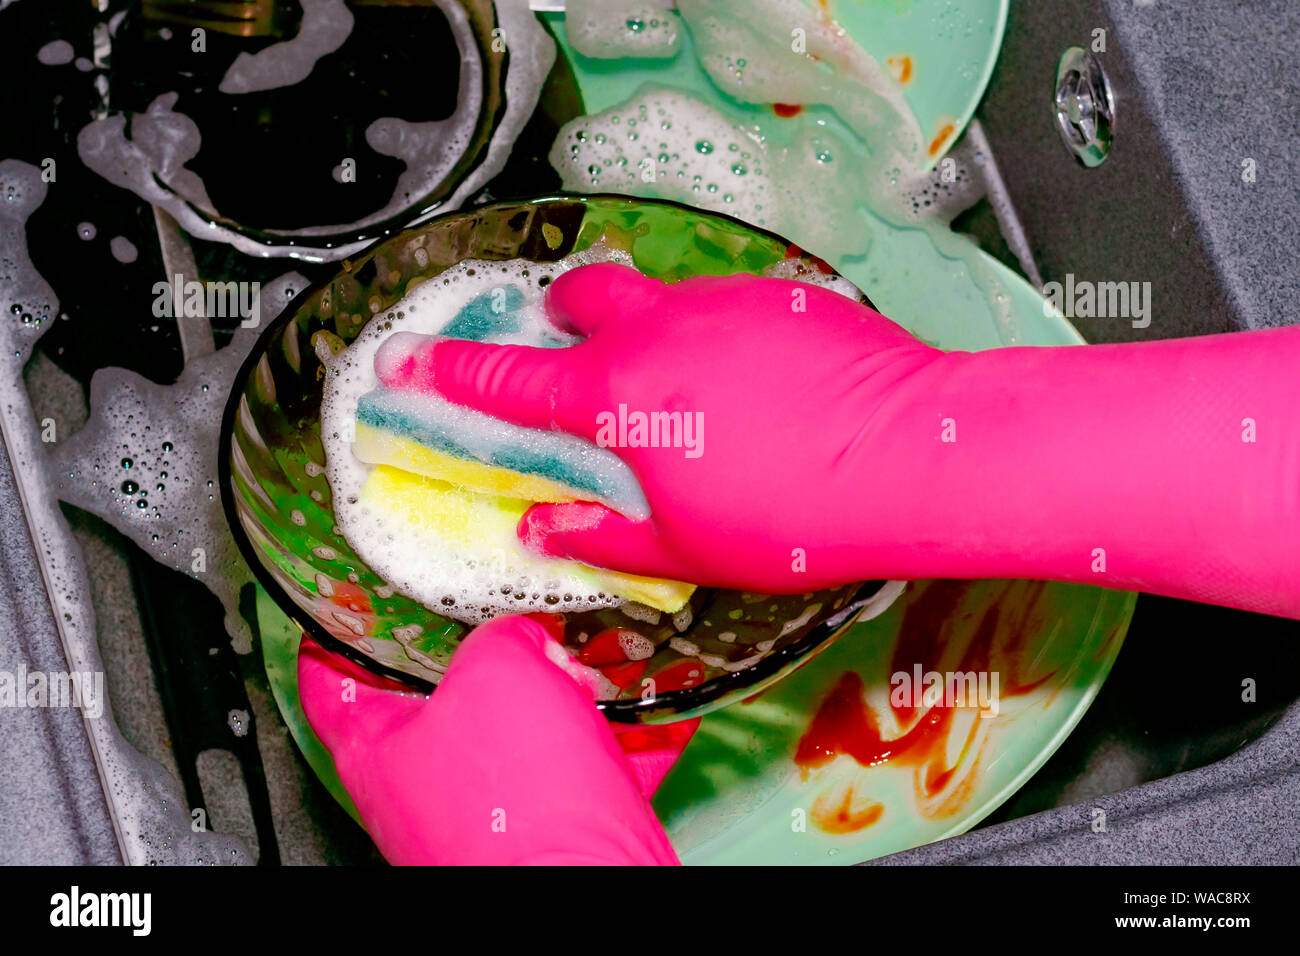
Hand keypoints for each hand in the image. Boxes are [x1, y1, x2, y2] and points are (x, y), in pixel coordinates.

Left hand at [298, 614, 696, 864]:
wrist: (591, 892)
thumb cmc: (519, 803)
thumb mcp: (499, 672)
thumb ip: (502, 634)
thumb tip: (526, 637)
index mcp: (380, 745)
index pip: (332, 673)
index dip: (347, 622)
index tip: (364, 591)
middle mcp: (428, 783)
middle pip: (449, 694)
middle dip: (498, 648)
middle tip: (525, 612)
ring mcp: (494, 811)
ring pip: (530, 729)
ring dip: (576, 689)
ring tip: (608, 652)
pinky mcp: (556, 833)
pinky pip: (593, 770)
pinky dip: (630, 736)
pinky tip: (663, 704)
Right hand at [381, 261, 946, 591]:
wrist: (911, 456)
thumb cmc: (792, 518)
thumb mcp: (684, 546)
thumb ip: (601, 532)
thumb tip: (541, 527)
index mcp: (618, 395)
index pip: (507, 380)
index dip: (443, 372)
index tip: (399, 358)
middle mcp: (659, 329)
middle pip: (580, 293)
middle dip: (559, 314)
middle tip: (571, 353)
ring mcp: (720, 301)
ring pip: (656, 296)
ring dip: (643, 329)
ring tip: (683, 390)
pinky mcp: (777, 294)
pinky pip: (720, 306)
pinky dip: (710, 337)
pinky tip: (752, 388)